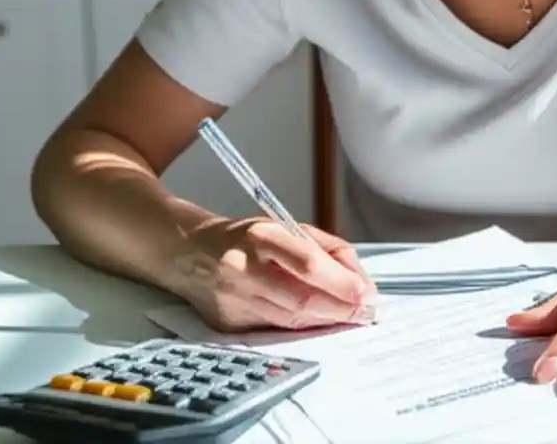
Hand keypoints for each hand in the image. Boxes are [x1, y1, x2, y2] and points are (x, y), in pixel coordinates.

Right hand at [179, 216, 377, 331]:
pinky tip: (319, 322)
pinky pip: (275, 330)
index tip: (367, 294)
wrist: (189, 252)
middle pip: (301, 300)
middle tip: (367, 313)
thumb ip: (327, 250)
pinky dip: (302, 328)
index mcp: (260, 236)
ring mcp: (233, 300)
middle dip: (341, 310)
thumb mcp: (286, 227)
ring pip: (291, 320)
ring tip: (350, 317)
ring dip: (326, 322)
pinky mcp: (227, 324)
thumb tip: (361, 282)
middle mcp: (243, 268)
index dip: (341, 283)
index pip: (307, 264)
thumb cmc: (246, 238)